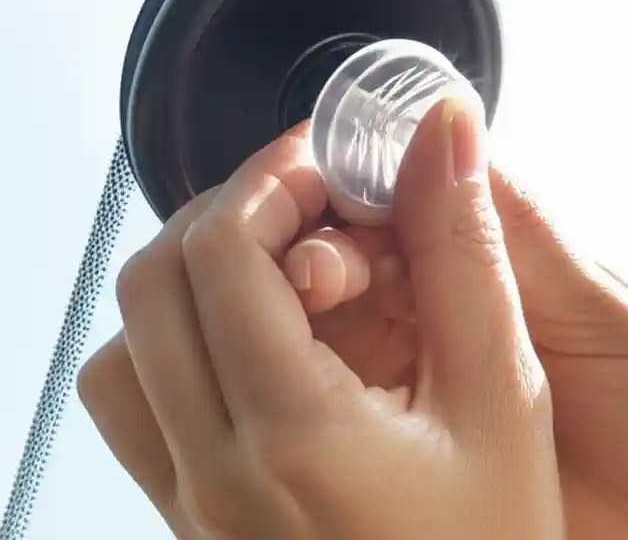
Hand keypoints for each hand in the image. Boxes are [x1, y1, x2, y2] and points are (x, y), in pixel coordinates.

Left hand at [77, 99, 563, 538]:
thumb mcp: (506, 400)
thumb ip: (464, 252)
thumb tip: (440, 127)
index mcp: (292, 439)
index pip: (222, 256)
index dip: (268, 179)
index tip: (323, 161)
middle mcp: (214, 477)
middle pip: (151, 289)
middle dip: (223, 219)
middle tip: (304, 210)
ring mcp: (188, 510)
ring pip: (120, 355)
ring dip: (184, 290)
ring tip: (276, 281)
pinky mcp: (187, 526)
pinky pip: (135, 415)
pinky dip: (172, 354)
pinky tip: (258, 353)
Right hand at [283, 166, 627, 538]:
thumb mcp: (609, 323)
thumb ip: (522, 234)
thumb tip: (454, 122)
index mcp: (508, 269)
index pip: (419, 201)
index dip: (371, 188)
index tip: (333, 189)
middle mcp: (452, 316)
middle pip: (362, 255)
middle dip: (329, 248)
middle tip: (315, 269)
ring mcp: (418, 380)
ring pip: (336, 319)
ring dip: (309, 305)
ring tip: (302, 303)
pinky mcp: (396, 440)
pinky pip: (337, 395)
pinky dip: (307, 372)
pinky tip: (298, 366)